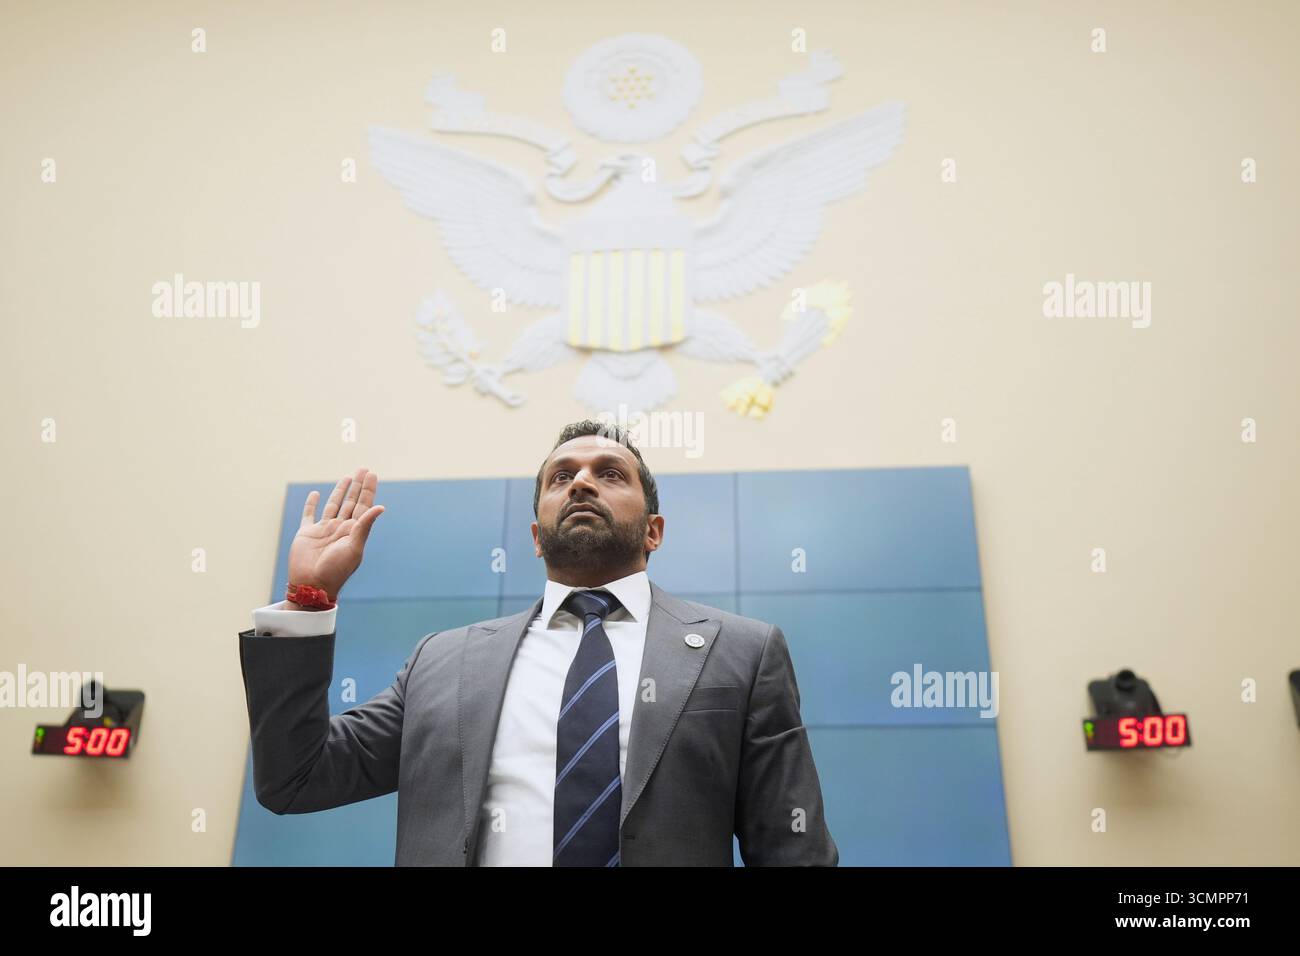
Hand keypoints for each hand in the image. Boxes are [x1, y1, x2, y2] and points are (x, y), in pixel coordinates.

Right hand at [286, 468, 384, 602]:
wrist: (312, 585)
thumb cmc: (336, 570)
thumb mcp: (354, 548)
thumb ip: (365, 526)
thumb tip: (381, 507)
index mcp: (353, 531)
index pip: (363, 506)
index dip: (368, 490)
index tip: (372, 474)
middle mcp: (340, 528)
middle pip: (351, 502)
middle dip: (357, 486)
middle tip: (363, 469)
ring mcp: (323, 530)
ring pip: (333, 505)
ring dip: (340, 491)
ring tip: (347, 477)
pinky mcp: (306, 533)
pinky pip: (309, 514)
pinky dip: (311, 504)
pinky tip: (315, 494)